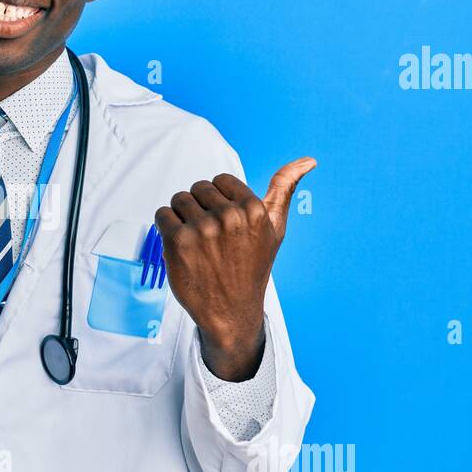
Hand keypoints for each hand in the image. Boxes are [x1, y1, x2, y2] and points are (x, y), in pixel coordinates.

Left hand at [154, 157, 315, 380]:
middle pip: (198, 188)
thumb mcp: (275, 229)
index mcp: (254, 209)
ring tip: (196, 242)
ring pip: (179, 199)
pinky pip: (162, 214)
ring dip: (182, 217)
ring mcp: (203, 229)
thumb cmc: (252, 267)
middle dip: (200, 208)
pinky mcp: (178, 241)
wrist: (231, 311)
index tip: (225, 224)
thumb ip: (285, 190)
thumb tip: (308, 160)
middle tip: (210, 237)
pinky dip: (166, 226)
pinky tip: (181, 246)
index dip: (220, 201)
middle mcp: (230, 216)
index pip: (221, 180)